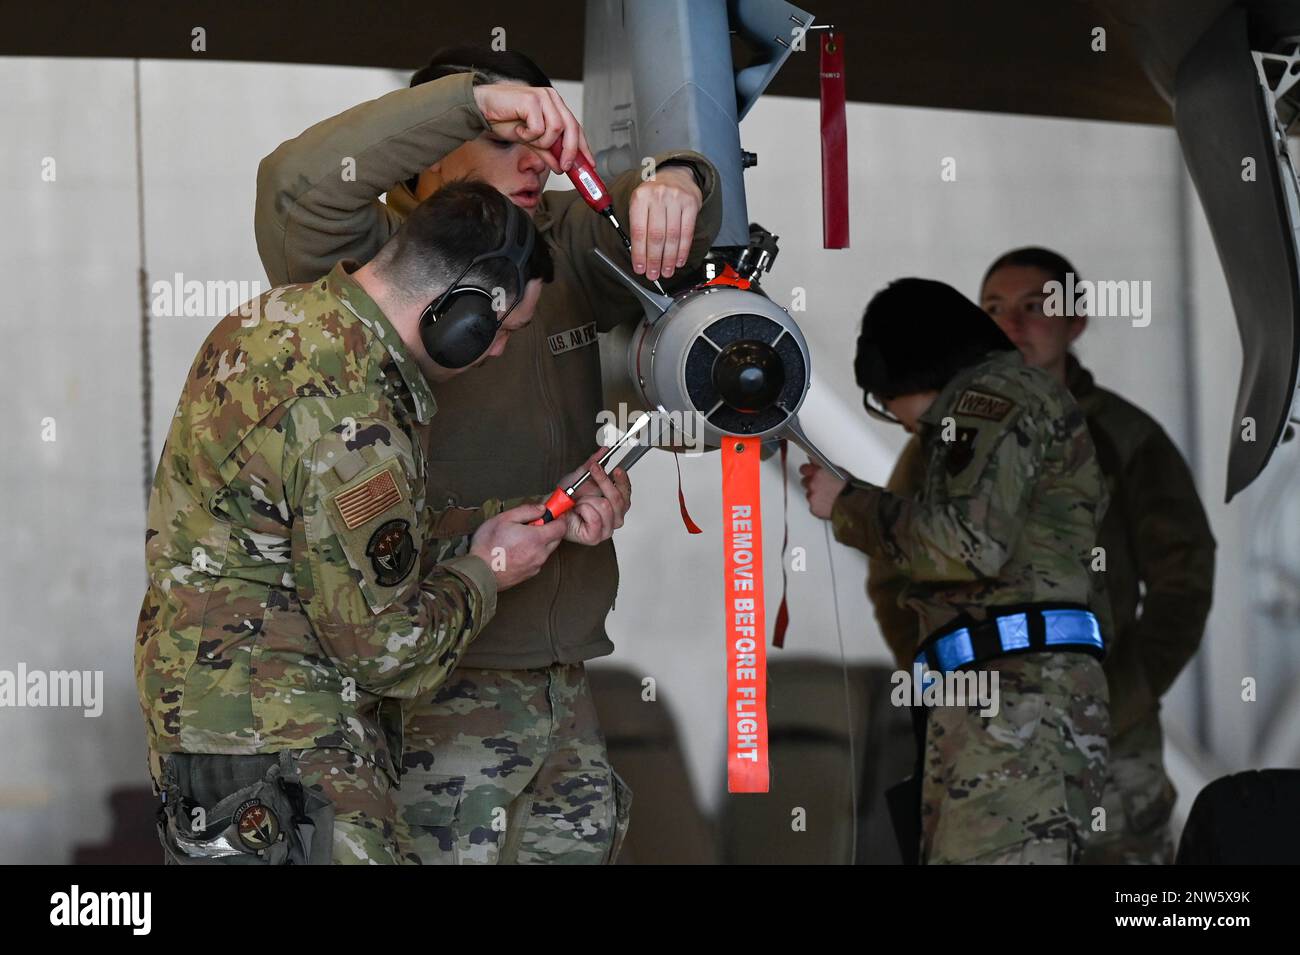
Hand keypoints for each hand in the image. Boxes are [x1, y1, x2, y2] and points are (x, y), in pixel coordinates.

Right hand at [469, 502, 565, 589]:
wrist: (479, 573)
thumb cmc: (488, 546)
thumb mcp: (504, 519)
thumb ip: (526, 511)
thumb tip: (541, 509)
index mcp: (537, 538)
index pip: (561, 527)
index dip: (559, 518)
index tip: (552, 513)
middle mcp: (540, 554)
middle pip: (556, 539)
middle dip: (549, 529)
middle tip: (532, 524)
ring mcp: (536, 566)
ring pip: (547, 550)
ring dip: (540, 542)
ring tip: (520, 538)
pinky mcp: (529, 574)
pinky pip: (537, 560)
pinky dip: (533, 553)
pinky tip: (517, 550)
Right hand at [472, 83, 593, 173]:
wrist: (482, 108)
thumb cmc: (504, 119)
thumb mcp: (530, 141)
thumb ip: (547, 151)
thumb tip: (561, 166)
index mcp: (554, 106)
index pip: (575, 127)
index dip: (583, 147)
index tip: (589, 165)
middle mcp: (551, 99)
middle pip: (572, 127)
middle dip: (570, 151)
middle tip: (564, 167)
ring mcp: (543, 97)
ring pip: (556, 129)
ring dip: (542, 141)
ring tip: (527, 137)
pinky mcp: (532, 99)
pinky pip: (539, 127)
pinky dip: (529, 135)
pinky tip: (519, 129)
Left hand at [560, 449, 631, 545]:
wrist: (552, 510)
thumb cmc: (567, 498)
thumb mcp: (581, 475)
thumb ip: (594, 463)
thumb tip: (604, 450)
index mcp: (616, 505)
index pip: (627, 492)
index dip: (622, 480)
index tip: (616, 469)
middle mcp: (615, 518)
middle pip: (618, 499)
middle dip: (603, 483)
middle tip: (593, 472)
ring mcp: (606, 529)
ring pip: (605, 506)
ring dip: (588, 500)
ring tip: (580, 501)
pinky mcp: (595, 537)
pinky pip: (595, 518)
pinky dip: (583, 510)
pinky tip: (578, 511)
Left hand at [629, 165, 701, 281]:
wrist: (674, 174)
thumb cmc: (653, 194)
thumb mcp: (639, 203)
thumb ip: (638, 226)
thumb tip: (639, 256)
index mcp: (640, 197)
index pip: (639, 231)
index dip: (639, 253)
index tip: (639, 268)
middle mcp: (658, 196)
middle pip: (656, 236)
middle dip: (654, 260)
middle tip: (653, 274)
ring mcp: (676, 199)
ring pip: (672, 236)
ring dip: (668, 259)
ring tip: (665, 272)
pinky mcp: (691, 204)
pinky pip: (687, 233)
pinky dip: (682, 251)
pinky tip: (678, 261)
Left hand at [800, 463, 846, 520]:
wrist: (853, 503)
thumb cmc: (850, 487)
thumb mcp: (838, 470)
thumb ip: (821, 465)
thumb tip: (814, 460)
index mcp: (818, 472)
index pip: (804, 469)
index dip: (808, 471)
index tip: (810, 473)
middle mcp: (812, 484)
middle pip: (805, 482)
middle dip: (812, 484)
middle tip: (823, 487)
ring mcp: (812, 497)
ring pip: (809, 495)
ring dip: (816, 496)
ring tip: (829, 497)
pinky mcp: (814, 508)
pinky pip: (814, 507)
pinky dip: (819, 507)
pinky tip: (829, 505)